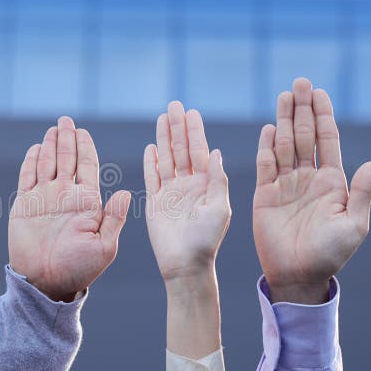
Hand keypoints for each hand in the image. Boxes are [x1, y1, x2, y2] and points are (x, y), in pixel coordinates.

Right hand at [8, 116, 130, 301]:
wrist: (45, 283)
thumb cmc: (79, 269)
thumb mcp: (104, 246)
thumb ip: (113, 218)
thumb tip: (125, 192)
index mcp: (87, 201)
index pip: (87, 166)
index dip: (85, 147)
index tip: (82, 131)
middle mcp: (66, 195)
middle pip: (67, 158)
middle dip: (67, 139)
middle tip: (65, 121)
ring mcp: (44, 198)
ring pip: (48, 163)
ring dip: (50, 145)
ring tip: (53, 129)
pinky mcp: (25, 204)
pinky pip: (27, 177)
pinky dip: (31, 161)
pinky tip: (36, 148)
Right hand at [144, 102, 230, 285]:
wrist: (186, 265)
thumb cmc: (207, 240)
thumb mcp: (220, 208)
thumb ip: (217, 180)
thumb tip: (215, 152)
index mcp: (207, 184)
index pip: (200, 151)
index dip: (195, 132)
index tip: (192, 112)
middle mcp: (189, 184)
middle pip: (181, 149)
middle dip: (178, 127)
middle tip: (174, 105)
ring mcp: (171, 192)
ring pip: (166, 158)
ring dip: (164, 138)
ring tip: (162, 117)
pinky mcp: (155, 201)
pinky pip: (151, 177)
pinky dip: (150, 162)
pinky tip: (150, 146)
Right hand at [253, 78, 370, 303]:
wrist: (298, 274)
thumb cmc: (330, 254)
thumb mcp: (354, 225)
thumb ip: (361, 194)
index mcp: (331, 182)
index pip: (327, 141)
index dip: (323, 116)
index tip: (319, 93)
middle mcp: (307, 178)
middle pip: (304, 135)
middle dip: (302, 109)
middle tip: (300, 82)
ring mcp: (285, 185)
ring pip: (284, 144)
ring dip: (284, 119)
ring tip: (284, 95)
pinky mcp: (264, 195)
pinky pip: (265, 165)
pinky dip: (266, 146)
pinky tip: (270, 127)